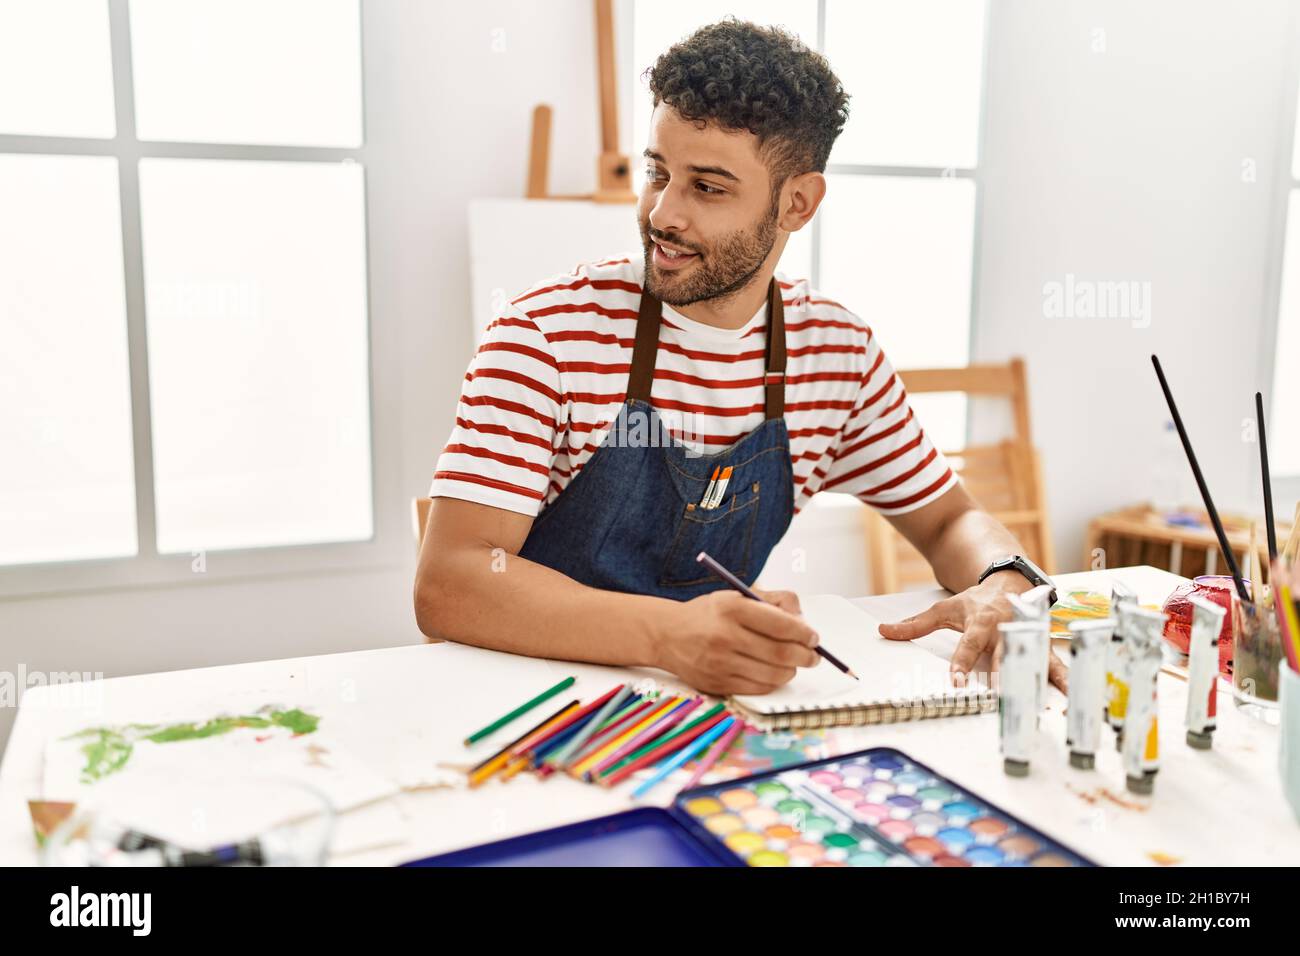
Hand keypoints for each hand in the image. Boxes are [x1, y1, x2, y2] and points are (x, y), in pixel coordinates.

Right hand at [655, 589, 818, 695]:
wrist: (667, 635)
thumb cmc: (708, 614)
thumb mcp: (736, 597)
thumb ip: (772, 600)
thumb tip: (802, 619)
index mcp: (732, 609)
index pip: (780, 623)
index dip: (804, 633)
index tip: (813, 637)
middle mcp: (724, 636)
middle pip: (780, 653)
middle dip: (805, 656)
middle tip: (813, 656)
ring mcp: (720, 663)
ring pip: (772, 674)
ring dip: (791, 671)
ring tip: (793, 664)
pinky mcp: (717, 683)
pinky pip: (758, 688)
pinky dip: (773, 682)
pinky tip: (773, 673)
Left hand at [878, 573, 1067, 692]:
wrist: (1009, 581)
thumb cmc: (974, 601)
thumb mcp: (943, 608)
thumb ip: (915, 624)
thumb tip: (883, 630)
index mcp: (980, 623)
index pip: (967, 646)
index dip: (961, 664)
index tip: (956, 682)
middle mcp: (1005, 630)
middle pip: (1002, 656)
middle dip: (1002, 677)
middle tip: (1001, 699)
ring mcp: (1025, 637)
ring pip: (1031, 660)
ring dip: (1036, 681)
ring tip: (1041, 704)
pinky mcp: (1042, 644)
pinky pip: (1055, 663)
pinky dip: (1065, 679)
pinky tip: (1074, 697)